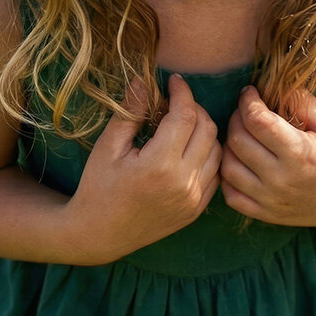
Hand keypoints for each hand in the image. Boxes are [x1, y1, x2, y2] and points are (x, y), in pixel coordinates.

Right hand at [62, 73, 221, 263]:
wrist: (100, 234)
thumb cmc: (98, 187)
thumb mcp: (108, 146)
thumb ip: (130, 112)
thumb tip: (145, 81)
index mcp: (159, 165)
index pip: (185, 115)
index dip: (182, 92)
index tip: (174, 81)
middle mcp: (183, 182)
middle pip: (207, 129)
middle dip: (195, 108)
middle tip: (176, 102)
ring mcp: (193, 198)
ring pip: (218, 150)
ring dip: (204, 130)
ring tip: (182, 124)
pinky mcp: (197, 209)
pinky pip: (215, 172)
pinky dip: (208, 155)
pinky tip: (188, 148)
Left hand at [220, 86, 315, 226]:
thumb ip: (301, 101)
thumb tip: (270, 84)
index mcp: (301, 153)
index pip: (257, 121)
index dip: (248, 101)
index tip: (249, 92)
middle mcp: (282, 179)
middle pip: (238, 141)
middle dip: (236, 118)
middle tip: (246, 111)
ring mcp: (271, 200)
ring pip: (228, 167)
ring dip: (229, 145)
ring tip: (242, 134)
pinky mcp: (265, 214)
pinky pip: (230, 194)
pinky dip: (228, 175)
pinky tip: (240, 161)